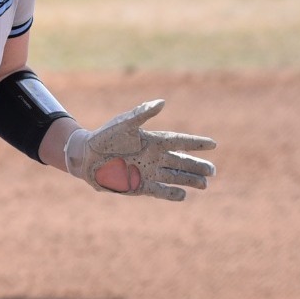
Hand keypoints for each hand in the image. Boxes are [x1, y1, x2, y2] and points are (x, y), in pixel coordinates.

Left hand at [63, 100, 216, 200]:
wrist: (86, 157)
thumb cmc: (104, 136)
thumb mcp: (123, 123)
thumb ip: (142, 114)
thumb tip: (161, 102)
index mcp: (152, 140)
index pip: (179, 141)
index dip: (196, 143)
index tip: (213, 144)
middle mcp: (153, 156)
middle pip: (181, 162)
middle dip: (197, 166)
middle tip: (213, 171)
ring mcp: (147, 172)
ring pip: (174, 177)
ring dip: (189, 180)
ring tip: (205, 184)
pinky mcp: (139, 186)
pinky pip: (159, 190)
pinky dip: (170, 193)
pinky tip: (183, 195)